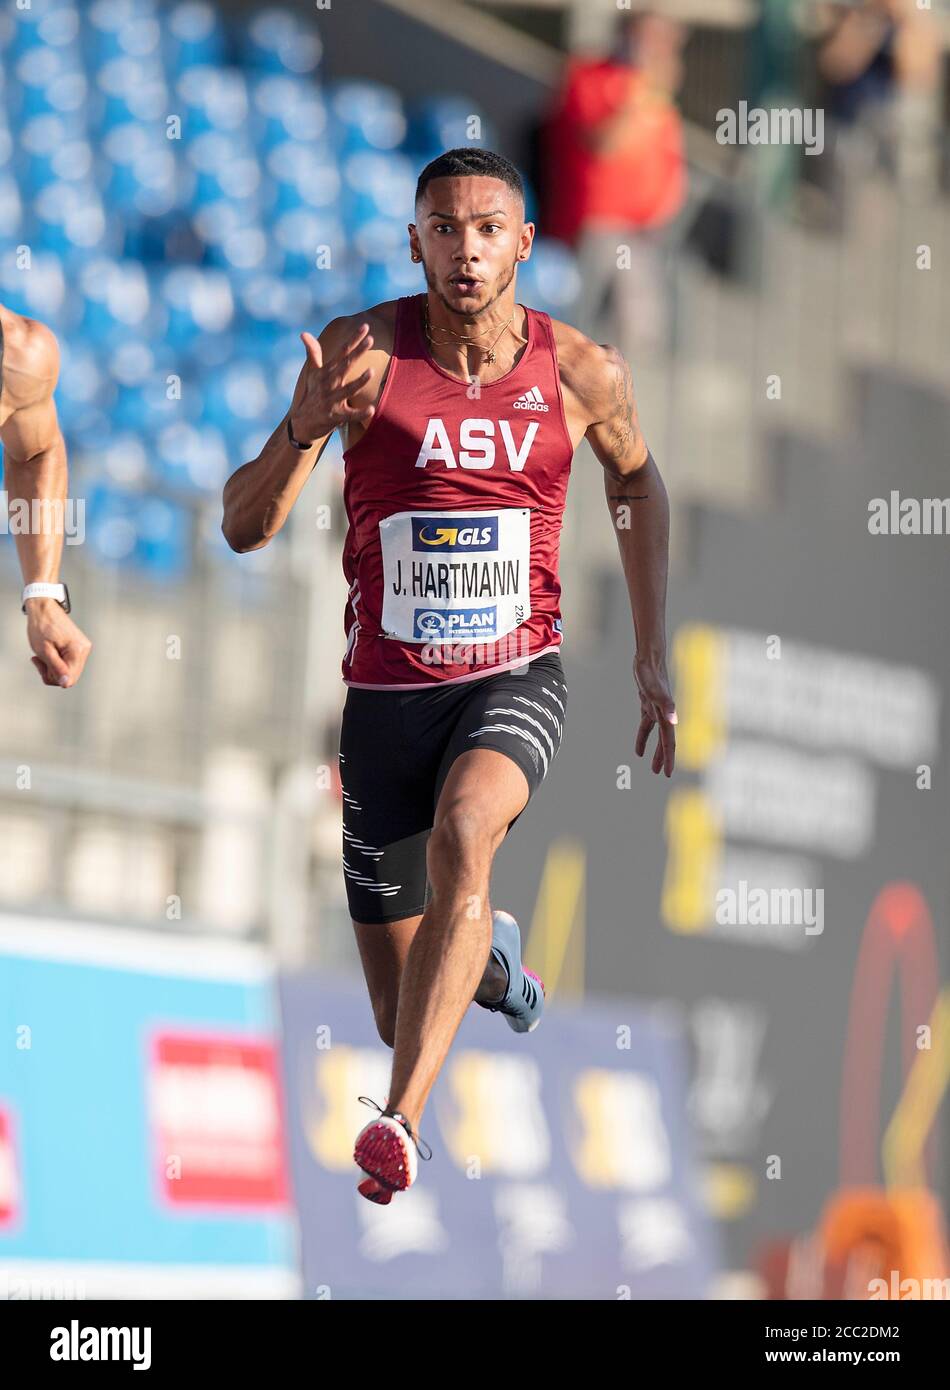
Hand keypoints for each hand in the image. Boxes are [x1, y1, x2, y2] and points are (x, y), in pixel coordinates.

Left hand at [26, 600, 91, 687]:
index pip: (69, 679)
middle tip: (38, 659)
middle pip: (69, 676)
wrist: (44, 608)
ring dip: (52, 666)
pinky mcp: (79, 647)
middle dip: (52, 672)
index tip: (42, 665)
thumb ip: (57, 668)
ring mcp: (83, 648)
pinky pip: (68, 662)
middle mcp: (85, 650)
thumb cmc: (41, 626)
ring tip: (42, 655)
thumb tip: (67, 684)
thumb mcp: (44, 650)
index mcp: (78, 651)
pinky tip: (49, 652)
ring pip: (68, 670)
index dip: (53, 678)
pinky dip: (56, 660)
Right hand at [289, 322, 375, 443]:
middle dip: (358, 353)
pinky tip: (371, 409)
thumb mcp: (312, 373)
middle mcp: (329, 383)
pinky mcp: (335, 416)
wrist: (303, 422)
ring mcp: (332, 400)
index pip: (342, 352)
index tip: (365, 327)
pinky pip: (350, 415)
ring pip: (348, 389)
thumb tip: (303, 333)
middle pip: (346, 365)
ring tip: (371, 371)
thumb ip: (313, 352)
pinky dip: (360, 413)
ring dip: (359, 381)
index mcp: (327, 372)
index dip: (354, 339)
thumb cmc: (313, 393)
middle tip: (370, 340)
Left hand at [634, 651, 675, 776]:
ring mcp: (656, 709)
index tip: (668, 774)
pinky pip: (646, 726)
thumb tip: (674, 721)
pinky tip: (638, 750)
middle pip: (665, 741)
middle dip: (664, 759)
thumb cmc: (651, 672)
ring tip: (652, 767)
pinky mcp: (647, 704)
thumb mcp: (655, 690)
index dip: (669, 758)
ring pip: (657, 736)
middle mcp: (664, 714)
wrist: (649, 656)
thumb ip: (666, 705)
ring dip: (655, 752)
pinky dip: (643, 738)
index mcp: (666, 715)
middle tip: (661, 774)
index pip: (669, 741)